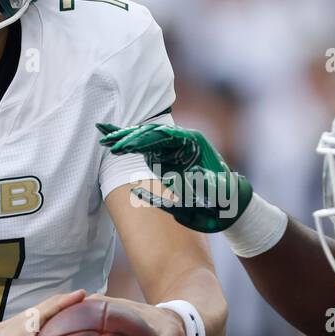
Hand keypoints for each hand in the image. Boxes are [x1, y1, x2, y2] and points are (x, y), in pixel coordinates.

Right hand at [96, 123, 251, 232]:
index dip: (142, 140)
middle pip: (151, 134)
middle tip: (107, 141)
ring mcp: (173, 149)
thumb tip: (173, 183)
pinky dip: (130, 143)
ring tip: (105, 136)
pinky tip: (113, 138)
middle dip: (129, 137)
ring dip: (126, 137)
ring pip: (146, 138)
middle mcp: (180, 142)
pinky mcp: (167, 158)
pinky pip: (145, 148)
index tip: (124, 146)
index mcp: (192, 142)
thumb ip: (193, 186)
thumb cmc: (223, 195)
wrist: (230, 201)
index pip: (162, 136)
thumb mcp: (211, 190)